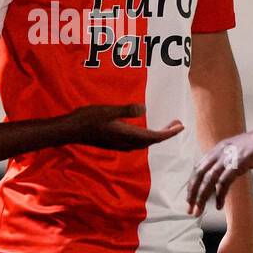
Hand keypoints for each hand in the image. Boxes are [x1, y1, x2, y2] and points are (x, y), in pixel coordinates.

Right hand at [64, 103, 183, 150]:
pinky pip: (136, 143)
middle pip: (152, 141)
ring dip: (156, 136)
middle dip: (166, 133)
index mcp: (126, 134)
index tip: (181, 126)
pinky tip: (143, 131)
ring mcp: (119, 144)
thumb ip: (126, 110)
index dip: (169, 132)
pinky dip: (146, 137)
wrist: (70, 131)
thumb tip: (144, 108)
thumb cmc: (87, 119)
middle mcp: (125, 142)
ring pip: (144, 143)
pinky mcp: (114, 143)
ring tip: (165, 127)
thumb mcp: (107, 110)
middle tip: (177, 124)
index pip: (154, 136)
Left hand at [187, 125, 252, 215]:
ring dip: (201, 197)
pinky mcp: (239, 162)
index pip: (199, 168)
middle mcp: (220, 151)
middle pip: (199, 175)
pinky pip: (224, 182)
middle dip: (192, 193)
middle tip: (188, 208)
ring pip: (208, 180)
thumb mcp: (240, 150)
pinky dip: (219, 196)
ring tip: (198, 211)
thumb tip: (225, 173)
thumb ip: (230, 159)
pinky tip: (218, 206)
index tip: (190, 197)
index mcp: (219, 148)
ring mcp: (229, 156)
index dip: (192, 184)